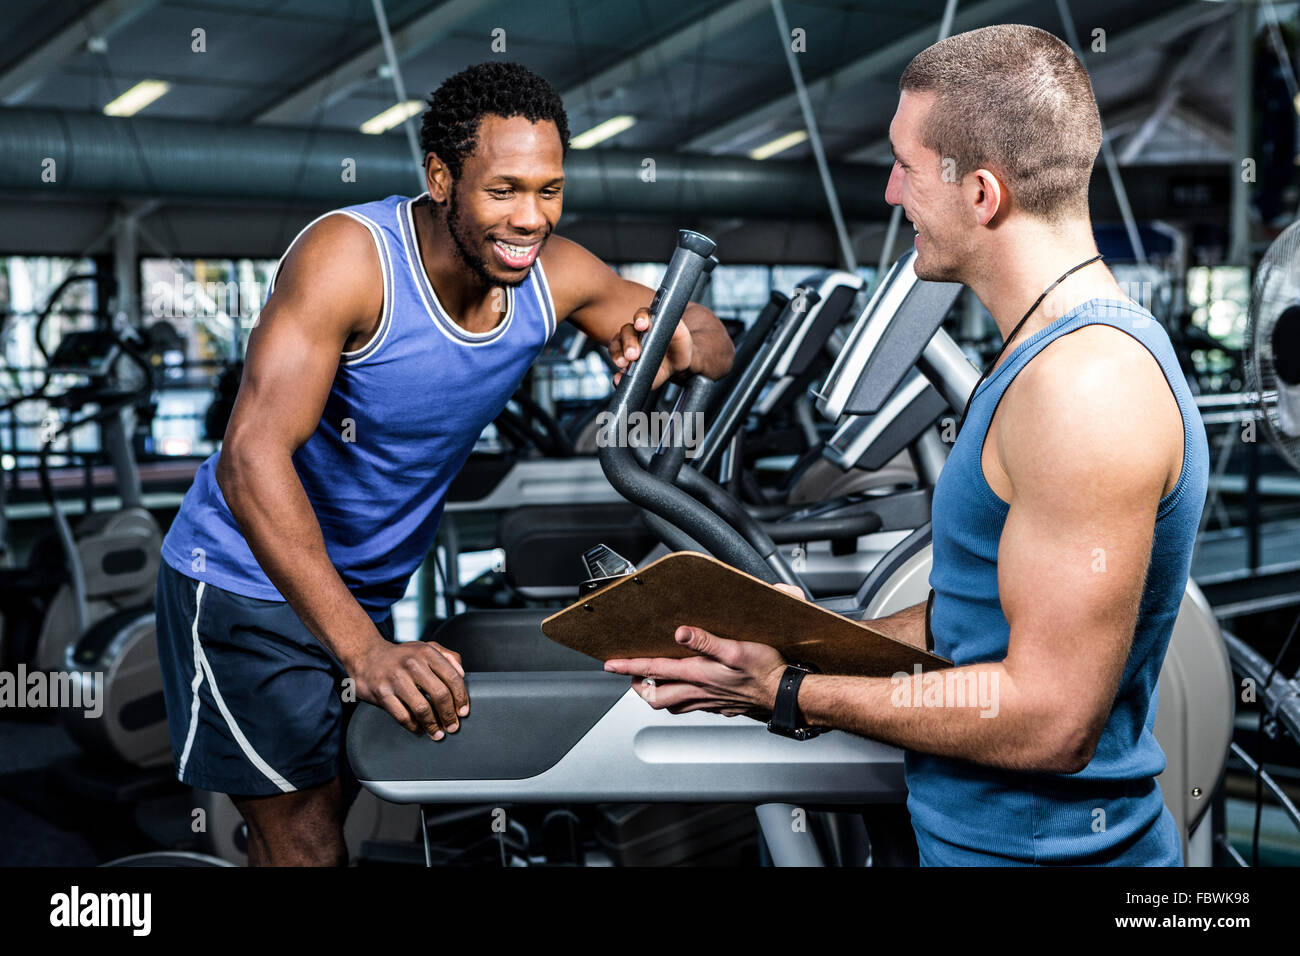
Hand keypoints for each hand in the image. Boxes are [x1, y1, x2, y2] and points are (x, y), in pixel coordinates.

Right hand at [348, 638, 467, 739]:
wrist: (366, 656)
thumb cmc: (402, 656)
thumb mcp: (426, 647)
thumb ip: (448, 656)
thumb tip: (462, 674)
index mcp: (427, 652)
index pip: (453, 677)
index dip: (461, 698)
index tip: (463, 711)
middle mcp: (412, 664)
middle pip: (440, 695)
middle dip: (449, 715)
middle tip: (453, 726)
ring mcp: (396, 679)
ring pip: (422, 709)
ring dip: (433, 725)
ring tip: (438, 733)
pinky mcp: (382, 693)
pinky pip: (403, 716)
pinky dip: (414, 727)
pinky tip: (419, 729)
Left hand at [604, 624, 788, 718]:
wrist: (785, 694)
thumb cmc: (765, 671)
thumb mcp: (736, 649)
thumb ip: (706, 641)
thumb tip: (681, 633)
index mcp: (698, 674)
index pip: (654, 670)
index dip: (629, 667)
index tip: (611, 664)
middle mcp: (699, 691)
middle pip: (655, 696)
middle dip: (638, 686)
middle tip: (631, 676)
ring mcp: (708, 702)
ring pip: (671, 705)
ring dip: (657, 694)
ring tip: (652, 683)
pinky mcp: (719, 706)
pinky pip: (689, 707)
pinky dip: (679, 699)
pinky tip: (685, 690)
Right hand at [609, 306, 693, 388]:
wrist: (676, 366)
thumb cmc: (678, 347)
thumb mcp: (681, 337)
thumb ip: (675, 329)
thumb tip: (668, 326)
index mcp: (649, 321)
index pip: (642, 315)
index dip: (641, 319)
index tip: (642, 325)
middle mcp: (634, 332)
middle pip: (626, 332)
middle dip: (629, 342)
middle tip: (633, 354)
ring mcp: (626, 348)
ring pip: (616, 347)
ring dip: (618, 355)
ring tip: (623, 363)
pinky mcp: (625, 365)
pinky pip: (618, 369)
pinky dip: (617, 374)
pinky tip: (619, 378)